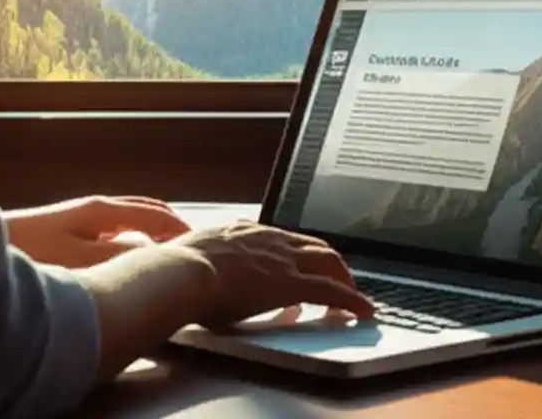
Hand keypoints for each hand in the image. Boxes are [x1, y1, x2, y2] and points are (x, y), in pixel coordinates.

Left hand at [4, 195, 189, 267]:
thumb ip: (121, 256)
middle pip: (144, 213)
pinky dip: (129, 243)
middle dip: (170, 228)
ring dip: (149, 236)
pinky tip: (123, 262)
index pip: (156, 217)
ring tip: (164, 256)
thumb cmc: (27, 255)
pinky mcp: (61, 233)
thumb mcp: (81, 259)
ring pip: (127, 223)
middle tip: (193, 249)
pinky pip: (110, 234)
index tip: (204, 247)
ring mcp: (76, 220)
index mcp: (102, 211)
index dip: (182, 232)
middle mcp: (93, 210)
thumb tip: (155, 253)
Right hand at [169, 220, 374, 326]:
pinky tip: (363, 311)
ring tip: (352, 298)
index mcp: (247, 231)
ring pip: (330, 262)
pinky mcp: (292, 283)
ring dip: (344, 280)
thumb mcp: (194, 253)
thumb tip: (189, 263)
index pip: (285, 237)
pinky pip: (333, 291)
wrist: (182, 272)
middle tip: (339, 282)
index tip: (305, 263)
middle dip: (331, 264)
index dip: (301, 252)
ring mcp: (283, 259)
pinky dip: (352, 300)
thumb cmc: (177, 269)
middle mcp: (271, 239)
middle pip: (315, 245)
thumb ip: (203, 255)